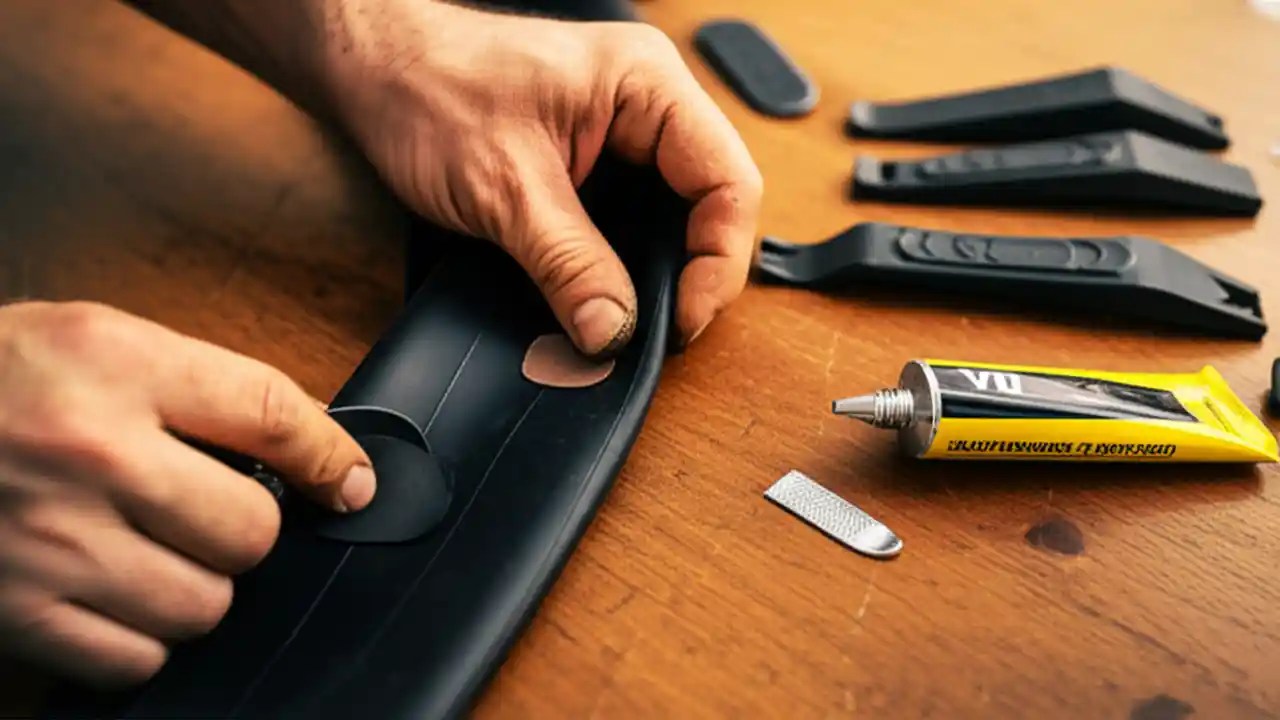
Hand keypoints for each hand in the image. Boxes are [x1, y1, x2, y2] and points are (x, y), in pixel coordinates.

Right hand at [0, 301, 373, 685]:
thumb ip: (194, 386)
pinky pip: (137, 658)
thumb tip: (309, 446)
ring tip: (152, 550)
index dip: (331, 455)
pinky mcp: (18, 611)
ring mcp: (49, 541)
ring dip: (197, 584)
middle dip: (248, 528)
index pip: (271, 410)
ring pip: (205, 604)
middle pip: (253, 529)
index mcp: (113, 361)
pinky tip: (112, 593)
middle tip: (210, 511)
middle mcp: (88, 451)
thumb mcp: (91, 340)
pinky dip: (141, 637)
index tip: (349, 482)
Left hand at [312, 0, 763, 355]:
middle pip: (710, 205)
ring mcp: (622, 136)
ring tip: (632, 323)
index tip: (679, 319)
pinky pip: (632, 223)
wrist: (373, 72)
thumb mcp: (505, 188)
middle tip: (658, 333)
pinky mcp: (592, 165)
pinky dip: (623, 267)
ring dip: (657, 274)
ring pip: (673, 221)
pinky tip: (605, 297)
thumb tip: (613, 332)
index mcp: (647, 85)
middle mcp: (647, 106)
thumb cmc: (429, 87)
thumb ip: (567, 263)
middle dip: (690, 274)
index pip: (727, 180)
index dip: (716, 261)